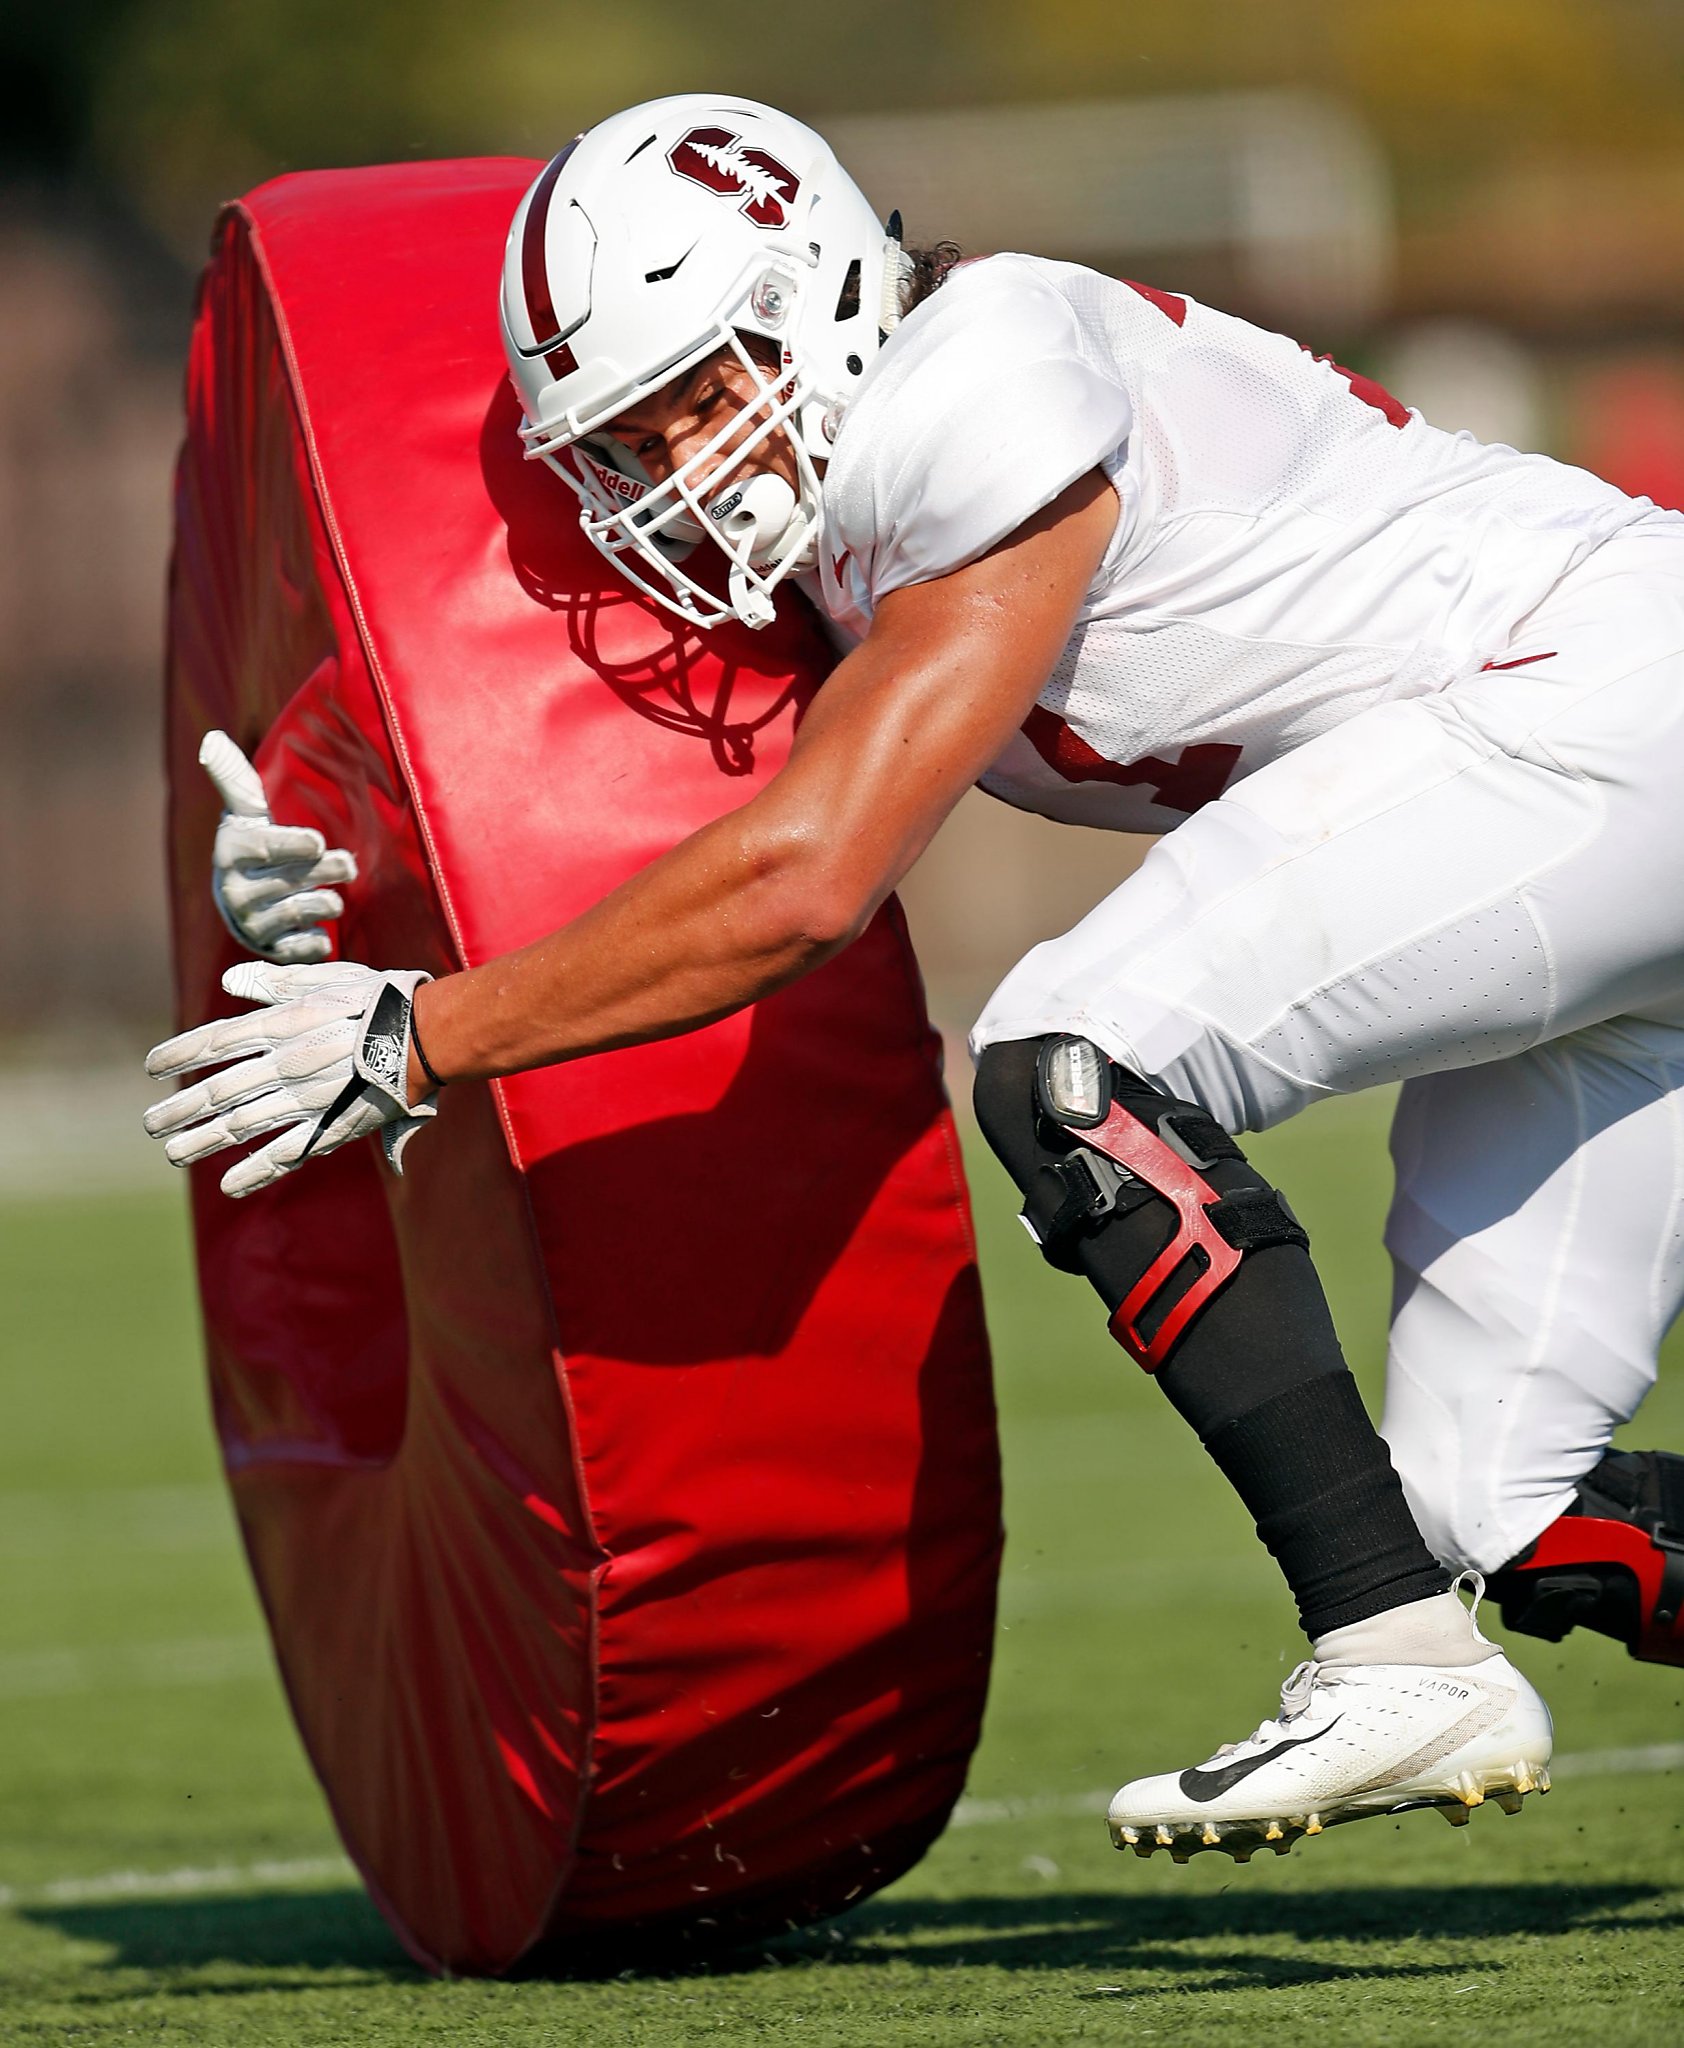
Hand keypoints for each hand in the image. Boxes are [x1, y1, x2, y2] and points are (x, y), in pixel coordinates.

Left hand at [144, 962, 436, 1197]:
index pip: (214, 1041)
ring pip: (241, 1126)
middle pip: (217, 1090)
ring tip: (173, 1155)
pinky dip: (255, 1171)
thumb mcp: (324, 978)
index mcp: (280, 1024)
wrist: (427, 1035)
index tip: (151, 1068)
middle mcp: (283, 1063)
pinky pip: (286, 1153)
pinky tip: (229, 1184)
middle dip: (180, 1109)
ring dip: (202, 1142)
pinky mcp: (330, 1126)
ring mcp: (305, 1099)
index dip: (180, 1054)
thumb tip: (232, 981)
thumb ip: (275, 984)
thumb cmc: (380, 999)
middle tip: (150, 1125)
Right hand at [203, 730, 358, 962]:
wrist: (243, 895)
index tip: (317, 840)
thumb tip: (212, 738)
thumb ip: (234, 777)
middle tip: (349, 864)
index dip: (291, 845)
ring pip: (294, 914)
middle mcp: (236, 890)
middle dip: (321, 871)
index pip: (263, 847)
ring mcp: (252, 922)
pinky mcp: (269, 949)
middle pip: (286, 881)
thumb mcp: (244, 810)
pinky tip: (323, 935)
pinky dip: (312, 944)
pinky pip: (295, 951)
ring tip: (336, 899)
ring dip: (322, 905)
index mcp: (232, 851)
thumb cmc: (253, 843)